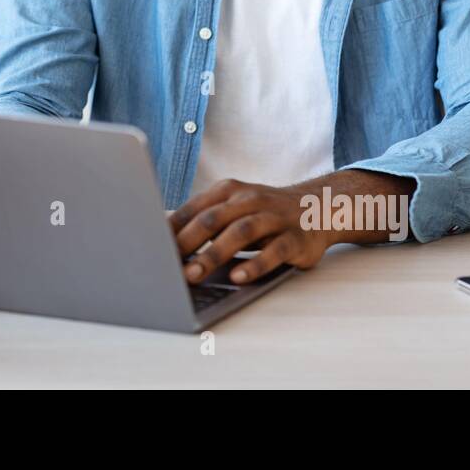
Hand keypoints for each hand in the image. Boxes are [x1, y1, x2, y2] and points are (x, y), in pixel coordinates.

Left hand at [170, 179, 330, 284]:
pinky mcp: (295, 237)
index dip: (171, 229)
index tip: (150, 248)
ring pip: (240, 232)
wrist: (320, 206)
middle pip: (213, 218)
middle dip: (187, 242)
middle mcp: (250, 200)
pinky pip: (274, 251)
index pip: (193, 208)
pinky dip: (255, 265)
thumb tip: (165, 245)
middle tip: (167, 265)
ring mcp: (274, 217)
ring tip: (195, 274)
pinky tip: (238, 277)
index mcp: (229, 191)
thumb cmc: (265, 212)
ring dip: (214, 254)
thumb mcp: (235, 208)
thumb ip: (207, 221)